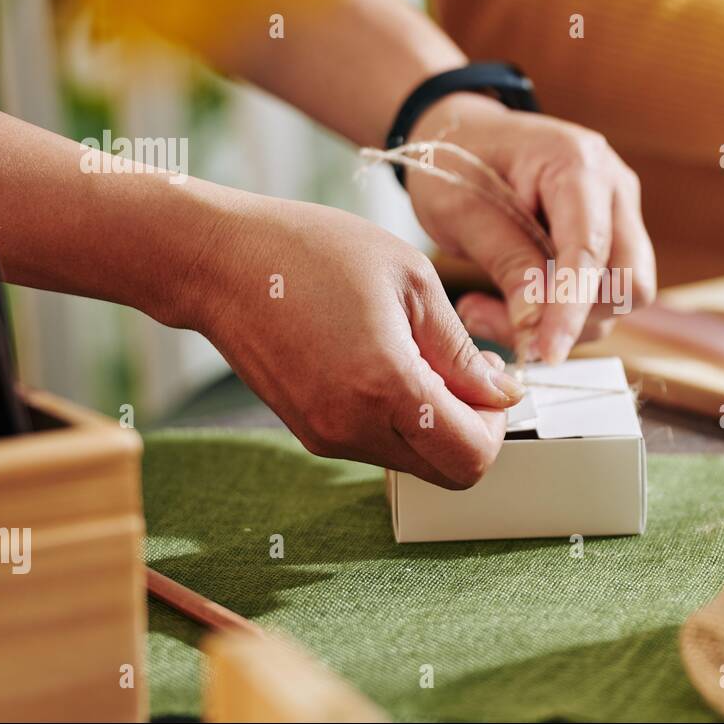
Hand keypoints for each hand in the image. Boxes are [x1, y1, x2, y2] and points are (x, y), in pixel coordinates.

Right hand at [182, 191, 523, 488]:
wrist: (219, 262)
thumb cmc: (313, 251)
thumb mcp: (411, 280)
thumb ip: (460, 349)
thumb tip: (503, 394)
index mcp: (385, 387)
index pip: (473, 456)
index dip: (497, 423)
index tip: (488, 376)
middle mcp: (354, 427)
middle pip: (450, 472)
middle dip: (473, 428)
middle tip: (465, 371)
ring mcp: (328, 437)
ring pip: (416, 462)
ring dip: (437, 423)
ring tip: (421, 356)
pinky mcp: (311, 433)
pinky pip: (379, 446)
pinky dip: (401, 419)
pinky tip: (389, 365)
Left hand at [404, 93, 655, 362]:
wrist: (461, 137)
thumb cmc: (454, 163)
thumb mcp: (462, 211)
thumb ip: (506, 263)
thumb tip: (538, 328)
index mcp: (577, 163)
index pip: (589, 250)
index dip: (571, 309)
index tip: (546, 353)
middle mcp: (614, 186)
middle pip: (629, 280)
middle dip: (576, 320)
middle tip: (507, 332)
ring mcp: (618, 212)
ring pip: (619, 296)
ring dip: (562, 322)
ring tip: (485, 314)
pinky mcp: (610, 238)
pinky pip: (602, 293)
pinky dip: (561, 314)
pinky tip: (508, 306)